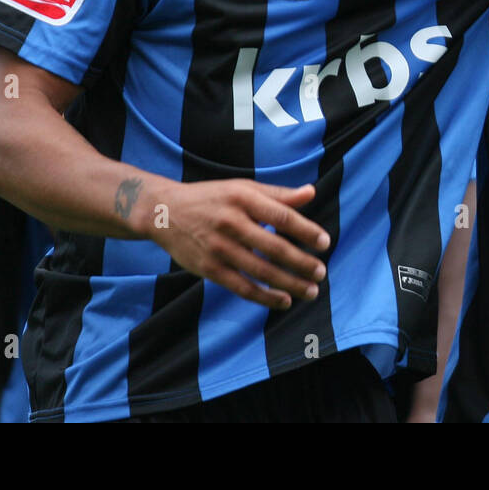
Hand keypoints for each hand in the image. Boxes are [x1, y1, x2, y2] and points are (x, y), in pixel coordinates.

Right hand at [150, 179, 330, 309]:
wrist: (163, 212)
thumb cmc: (211, 198)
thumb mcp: (243, 188)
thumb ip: (278, 195)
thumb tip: (311, 193)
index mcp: (243, 198)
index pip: (282, 216)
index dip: (306, 231)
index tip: (325, 243)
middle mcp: (231, 222)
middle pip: (274, 248)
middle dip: (302, 263)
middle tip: (322, 272)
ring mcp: (218, 247)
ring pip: (261, 271)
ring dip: (289, 284)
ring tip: (310, 291)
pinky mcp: (209, 268)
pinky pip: (241, 287)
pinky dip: (264, 296)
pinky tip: (283, 301)